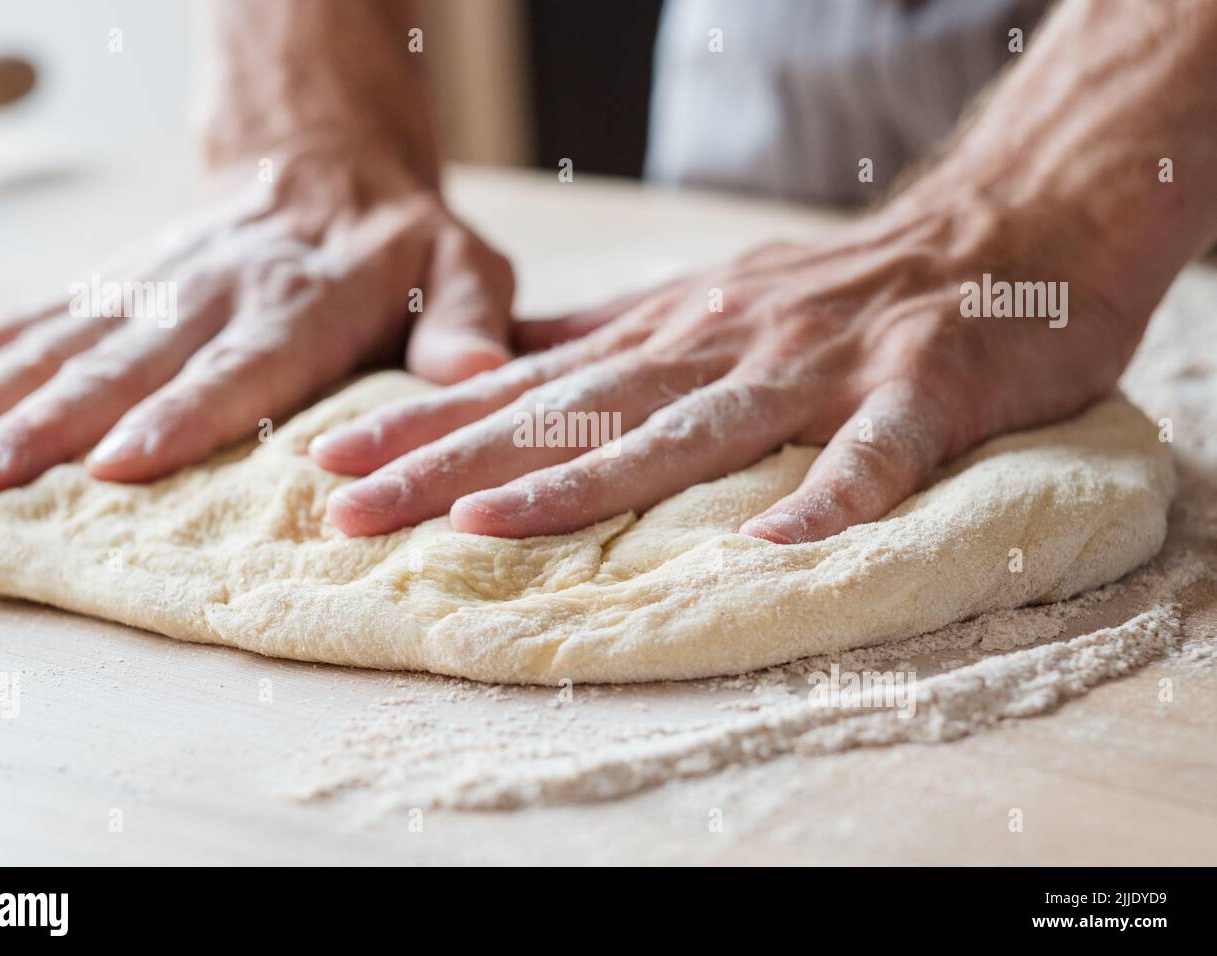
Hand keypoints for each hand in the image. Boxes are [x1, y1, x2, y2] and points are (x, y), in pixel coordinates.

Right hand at [0, 149, 513, 500]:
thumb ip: (471, 320)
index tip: (117, 462)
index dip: (178, 415)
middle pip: (121, 365)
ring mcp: (150, 289)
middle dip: (44, 425)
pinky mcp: (113, 287)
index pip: (235, 367)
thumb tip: (480, 375)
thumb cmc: (402, 244)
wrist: (327, 163)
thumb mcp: (463, 267)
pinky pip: (29, 316)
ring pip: (57, 345)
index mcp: (298, 303)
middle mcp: (209, 295)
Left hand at [311, 200, 1143, 542]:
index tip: (326, 464)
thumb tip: (500, 365)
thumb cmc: (838, 287)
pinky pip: (871, 455)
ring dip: (586, 479)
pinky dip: (827, 499)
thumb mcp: (700, 303)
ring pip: (683, 429)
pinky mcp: (917, 390)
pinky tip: (776, 553)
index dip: (423, 424)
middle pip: (569, 412)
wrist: (1001, 229)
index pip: (524, 386)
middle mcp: (716, 346)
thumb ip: (606, 339)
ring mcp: (814, 366)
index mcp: (666, 335)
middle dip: (451, 461)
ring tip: (486, 523)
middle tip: (347, 509)